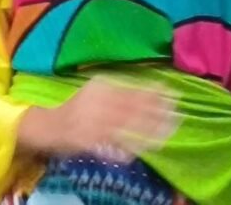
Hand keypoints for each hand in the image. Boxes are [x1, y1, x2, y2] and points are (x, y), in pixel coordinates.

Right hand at [16, 77, 174, 158]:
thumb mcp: (96, 91)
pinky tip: (153, 142)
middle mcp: (96, 101)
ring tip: (171, 127)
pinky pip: (121, 144)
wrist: (51, 125)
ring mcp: (94, 122)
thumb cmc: (79, 107)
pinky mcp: (93, 140)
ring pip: (131, 125)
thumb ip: (121, 90)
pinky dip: (138, 144)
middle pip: (134, 106)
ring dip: (153, 127)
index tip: (173, 93)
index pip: (131, 88)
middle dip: (158, 110)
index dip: (154, 92)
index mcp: (98, 86)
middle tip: (179, 111)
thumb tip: (156, 90)